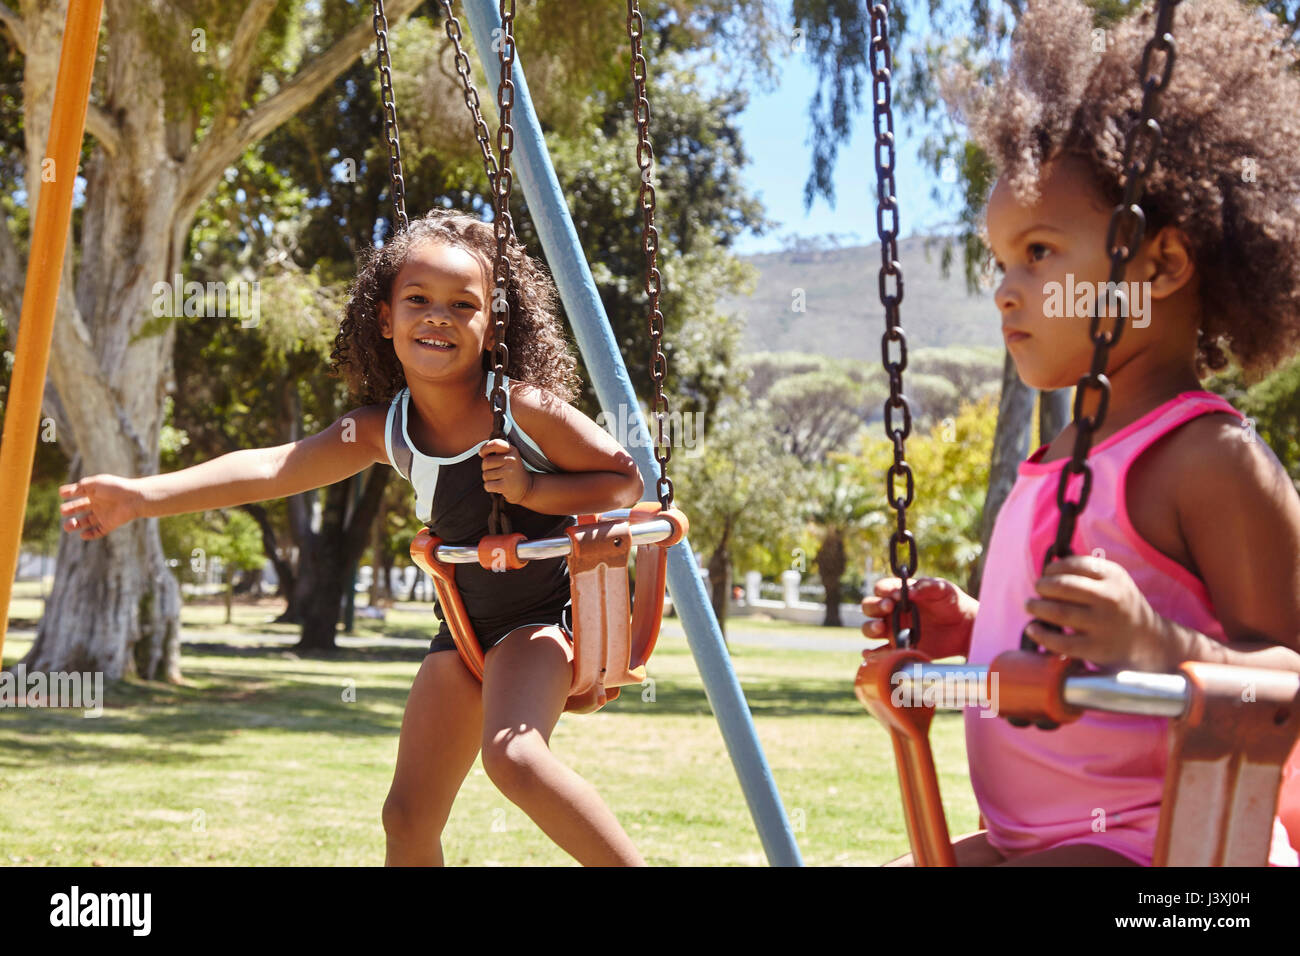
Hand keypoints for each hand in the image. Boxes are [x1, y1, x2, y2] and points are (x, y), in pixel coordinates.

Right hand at [58, 474, 140, 539]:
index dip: (70, 493)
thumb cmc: (115, 488)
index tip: (61, 494)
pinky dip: (90, 535)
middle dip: (70, 510)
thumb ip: (80, 487)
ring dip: (76, 524)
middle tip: (62, 511)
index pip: (79, 493)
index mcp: (95, 492)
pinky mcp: (110, 524)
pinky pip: (98, 531)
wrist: (134, 499)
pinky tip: (82, 535)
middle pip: (81, 508)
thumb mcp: (95, 484)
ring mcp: (104, 514)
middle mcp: (99, 503)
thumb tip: (63, 492)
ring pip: (86, 521)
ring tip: (67, 526)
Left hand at [479, 438, 533, 504]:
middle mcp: (511, 460)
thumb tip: (481, 453)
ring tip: (499, 479)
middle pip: (485, 462)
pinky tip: (499, 486)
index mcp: (512, 450)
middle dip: (486, 468)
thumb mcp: (509, 456)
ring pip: (485, 475)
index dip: (484, 448)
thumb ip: (496, 452)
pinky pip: (487, 485)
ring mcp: (509, 473)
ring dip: (489, 479)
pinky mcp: (506, 485)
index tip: (482, 454)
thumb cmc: (512, 471)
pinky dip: (490, 487)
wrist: (527, 487)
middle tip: (496, 472)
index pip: (495, 444)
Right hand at [861, 576, 976, 659]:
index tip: (893, 595)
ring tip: (880, 628)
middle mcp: (892, 610)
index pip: (881, 588)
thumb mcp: (943, 589)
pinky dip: (872, 654)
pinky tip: (871, 653)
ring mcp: (893, 630)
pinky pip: (880, 652)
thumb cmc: (951, 602)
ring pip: (869, 628)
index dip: (883, 590)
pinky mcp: (898, 647)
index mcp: (899, 593)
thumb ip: (927, 586)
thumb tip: (909, 591)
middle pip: (869, 607)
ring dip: (870, 627)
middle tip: (888, 608)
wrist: (964, 627)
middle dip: (874, 607)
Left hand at [1022, 555, 1171, 669]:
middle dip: (1042, 586)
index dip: (1053, 568)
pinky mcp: (1097, 648)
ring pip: (1059, 612)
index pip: (1075, 564)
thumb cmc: (1119, 606)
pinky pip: (1061, 642)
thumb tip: (1048, 567)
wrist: (1148, 641)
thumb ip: (1085, 572)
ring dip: (1037, 607)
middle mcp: (1110, 598)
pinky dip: (1041, 634)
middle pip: (1063, 586)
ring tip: (1030, 605)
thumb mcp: (1113, 581)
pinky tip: (1032, 628)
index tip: (1046, 574)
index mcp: (1114, 576)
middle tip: (1037, 589)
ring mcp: (1104, 625)